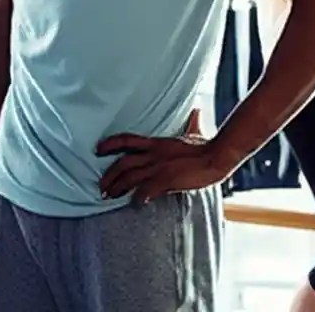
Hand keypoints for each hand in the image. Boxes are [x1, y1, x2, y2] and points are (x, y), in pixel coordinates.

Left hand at [96, 108, 228, 204]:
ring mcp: (159, 167)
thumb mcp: (193, 133)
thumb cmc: (206, 146)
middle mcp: (153, 154)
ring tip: (109, 197)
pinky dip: (139, 197)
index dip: (109, 144)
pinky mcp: (167, 179)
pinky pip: (147, 190)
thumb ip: (190, 124)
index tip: (97, 150)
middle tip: (101, 187)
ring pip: (130, 177)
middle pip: (123, 163)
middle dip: (109, 175)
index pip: (126, 140)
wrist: (218, 156)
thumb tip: (196, 111)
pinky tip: (136, 203)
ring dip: (118, 188)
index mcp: (156, 143)